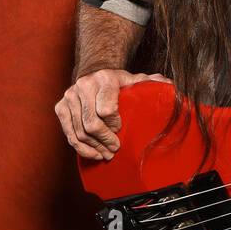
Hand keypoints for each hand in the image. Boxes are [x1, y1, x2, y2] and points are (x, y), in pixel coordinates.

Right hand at [54, 69, 169, 159]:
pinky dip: (81, 148)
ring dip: (94, 147)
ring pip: (80, 131)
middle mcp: (84, 85)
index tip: (121, 130)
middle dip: (105, 139)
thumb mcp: (134, 80)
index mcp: (105, 79)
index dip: (114, 124)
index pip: (107, 109)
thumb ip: (151, 83)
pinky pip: (68, 133)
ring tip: (106, 154)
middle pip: (92, 123)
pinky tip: (93, 154)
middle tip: (116, 148)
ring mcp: (70, 96)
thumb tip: (169, 87)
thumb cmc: (118, 82)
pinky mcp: (61, 107)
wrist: (93, 74)